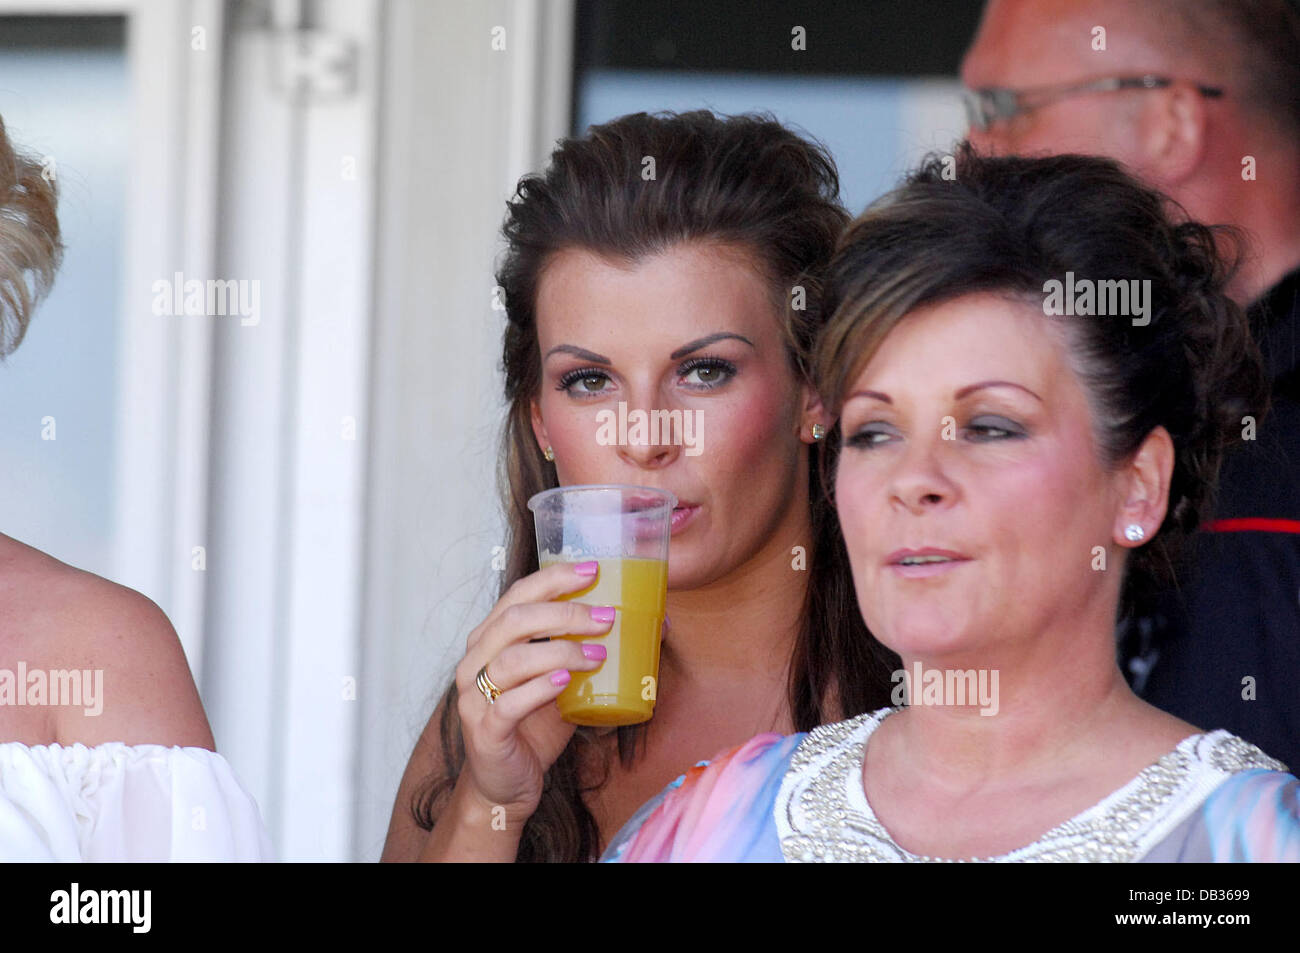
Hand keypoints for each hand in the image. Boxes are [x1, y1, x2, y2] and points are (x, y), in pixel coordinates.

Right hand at [453, 560, 614, 822]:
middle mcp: (475, 661)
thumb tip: (650, 627)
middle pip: (515, 620)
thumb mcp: (563, 684)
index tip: (593, 570)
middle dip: (565, 612)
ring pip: (512, 658)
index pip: (518, 595)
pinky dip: (540, 688)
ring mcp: (475, 695)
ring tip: (598, 654)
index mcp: (491, 639)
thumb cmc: (532, 728)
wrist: (505, 784)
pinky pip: (509, 703)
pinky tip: (566, 681)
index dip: (554, 578)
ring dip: (561, 651)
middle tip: (606, 617)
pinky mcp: (484, 730)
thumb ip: (587, 655)